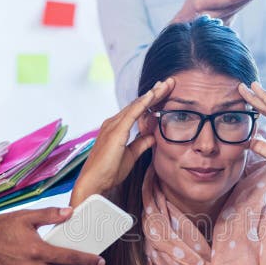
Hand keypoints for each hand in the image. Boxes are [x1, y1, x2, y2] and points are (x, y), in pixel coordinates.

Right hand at [71, 78, 173, 205]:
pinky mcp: (116, 131)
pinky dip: (143, 103)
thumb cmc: (109, 171)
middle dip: (155, 93)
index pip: (138, 110)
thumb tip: (153, 136)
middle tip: (170, 82)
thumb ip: (141, 144)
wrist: (95, 182)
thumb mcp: (131, 155)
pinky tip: (153, 95)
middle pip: (138, 104)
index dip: (152, 101)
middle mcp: (113, 122)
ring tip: (166, 84)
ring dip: (152, 94)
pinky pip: (132, 113)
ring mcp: (113, 125)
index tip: (164, 92)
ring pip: (137, 105)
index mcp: (117, 128)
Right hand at [172, 0, 259, 24]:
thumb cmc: (195, 2)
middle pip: (233, 6)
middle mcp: (210, 17)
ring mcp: (217, 25)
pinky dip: (244, 4)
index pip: (220, 1)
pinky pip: (236, 13)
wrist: (186, 24)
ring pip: (237, 10)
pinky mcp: (223, 28)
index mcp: (201, 5)